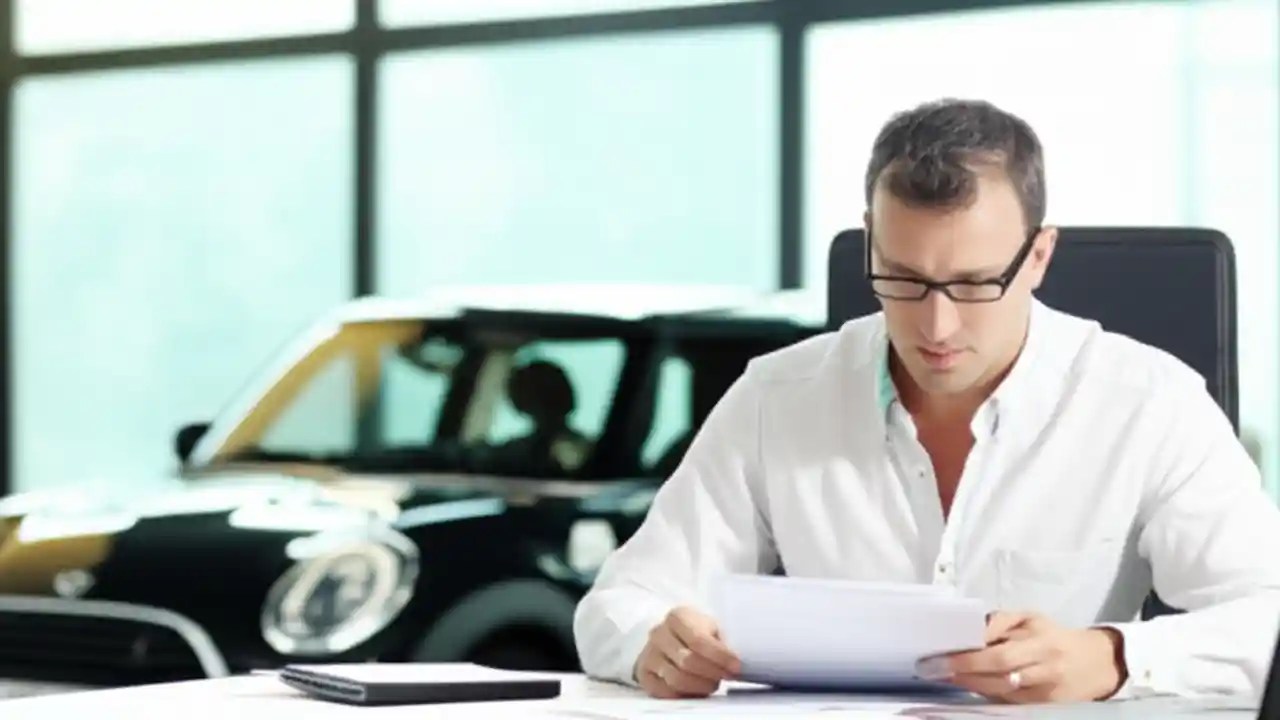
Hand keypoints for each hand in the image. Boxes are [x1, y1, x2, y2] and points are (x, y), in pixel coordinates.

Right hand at [634, 606, 741, 698]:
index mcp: (677, 617)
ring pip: (677, 679)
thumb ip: (720, 641)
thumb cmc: (696, 632)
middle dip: (712, 673)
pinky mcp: (644, 675)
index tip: (736, 666)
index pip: (698, 640)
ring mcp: (648, 655)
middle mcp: (658, 634)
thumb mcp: (709, 627)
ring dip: (701, 686)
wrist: (668, 639)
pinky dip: (686, 694)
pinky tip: (697, 689)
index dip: (719, 656)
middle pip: (688, 661)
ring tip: (714, 683)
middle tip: (728, 677)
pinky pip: (666, 692)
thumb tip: (734, 661)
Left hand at [915, 611, 1126, 703]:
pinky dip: (987, 695)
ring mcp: (1045, 691)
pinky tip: (970, 687)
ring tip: (944, 677)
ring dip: (970, 685)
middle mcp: (1044, 667)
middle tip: (931, 670)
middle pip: (997, 675)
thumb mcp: (1031, 618)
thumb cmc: (1054, 635)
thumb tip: (971, 631)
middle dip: (962, 673)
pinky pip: (1009, 703)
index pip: (998, 653)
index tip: (937, 657)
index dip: (966, 658)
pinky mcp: (1046, 708)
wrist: (1098, 663)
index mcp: (1040, 641)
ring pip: (1001, 692)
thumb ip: (1000, 621)